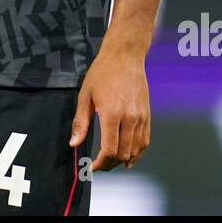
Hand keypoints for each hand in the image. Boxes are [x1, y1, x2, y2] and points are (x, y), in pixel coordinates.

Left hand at [69, 46, 150, 169]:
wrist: (125, 56)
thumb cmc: (103, 73)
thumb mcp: (85, 96)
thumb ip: (80, 123)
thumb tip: (74, 144)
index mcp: (112, 114)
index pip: (109, 150)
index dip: (101, 163)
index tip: (92, 166)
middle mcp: (129, 118)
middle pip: (123, 154)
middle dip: (110, 164)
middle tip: (99, 165)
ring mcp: (141, 117)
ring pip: (136, 150)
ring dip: (124, 161)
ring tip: (112, 163)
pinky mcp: (147, 115)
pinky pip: (145, 141)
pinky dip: (138, 153)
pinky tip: (129, 158)